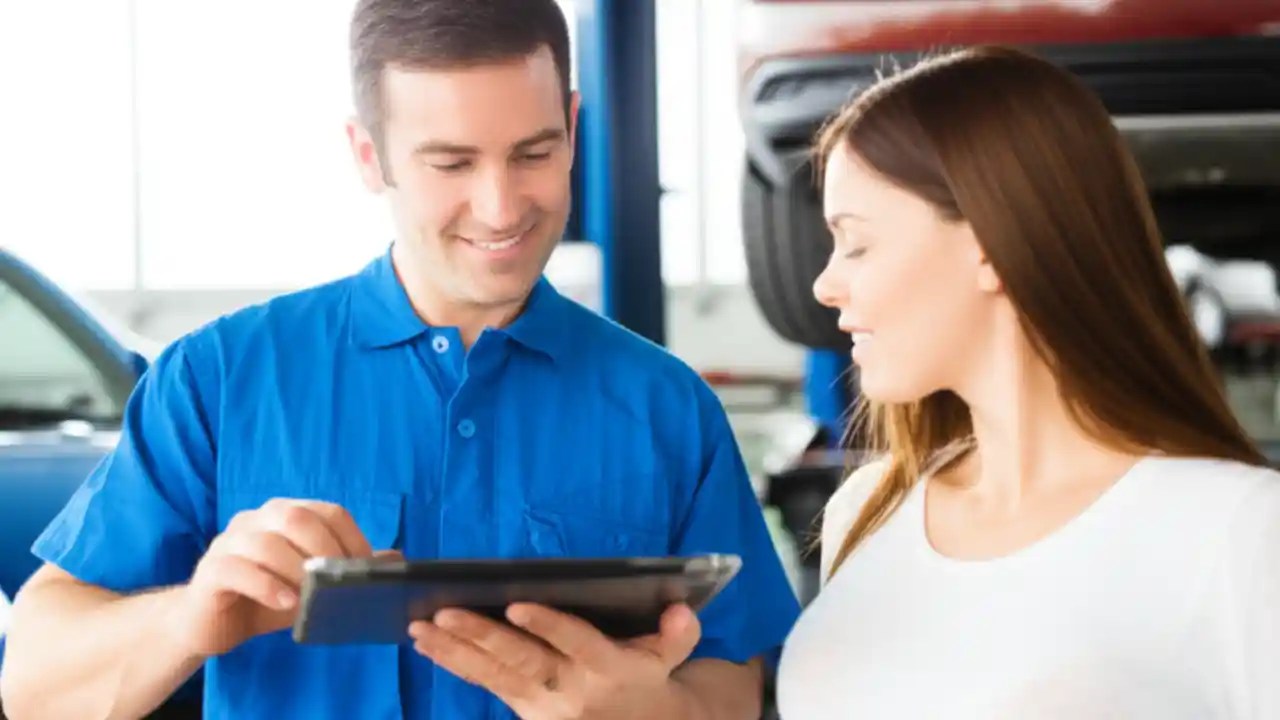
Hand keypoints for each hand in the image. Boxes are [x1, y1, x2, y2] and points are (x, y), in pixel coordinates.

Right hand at [168, 498, 394, 656]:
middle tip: (340, 584)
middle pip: (297, 518)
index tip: (365, 570)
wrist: (210, 623)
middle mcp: (257, 519)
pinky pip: (239, 569)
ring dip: (296, 570)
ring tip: (311, 597)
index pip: (327, 512)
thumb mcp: (312, 586)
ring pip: (267, 542)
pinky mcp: (212, 569)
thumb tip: (396, 558)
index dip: (351, 538)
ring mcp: (230, 541)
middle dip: (326, 550)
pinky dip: (267, 585)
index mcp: (286, 514)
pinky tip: (286, 604)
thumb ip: (347, 570)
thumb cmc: (265, 600)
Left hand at [410, 603, 701, 719]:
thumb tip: (680, 611)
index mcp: (609, 668)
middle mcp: (571, 689)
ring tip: (421, 627)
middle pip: (522, 661)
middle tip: (445, 613)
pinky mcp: (522, 708)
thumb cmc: (650, 681)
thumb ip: (678, 634)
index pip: (577, 643)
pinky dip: (455, 663)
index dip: (548, 625)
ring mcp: (542, 703)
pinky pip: (485, 685)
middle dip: (482, 637)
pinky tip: (427, 644)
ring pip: (494, 675)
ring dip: (455, 651)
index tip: (519, 604)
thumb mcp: (672, 659)